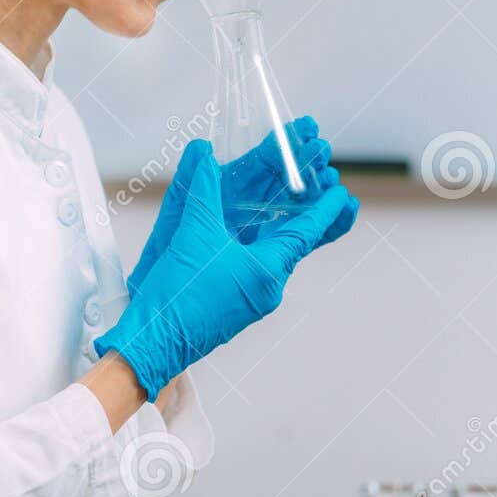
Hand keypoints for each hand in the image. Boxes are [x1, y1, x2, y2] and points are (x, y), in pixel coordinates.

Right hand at [127, 121, 356, 294]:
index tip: (344, 193)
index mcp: (269, 270)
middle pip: (296, 242)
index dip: (326, 209)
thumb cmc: (175, 295)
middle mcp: (269, 287)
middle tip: (318, 188)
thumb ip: (202, 188)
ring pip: (276, 254)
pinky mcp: (236, 305)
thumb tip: (203, 152)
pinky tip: (253, 232)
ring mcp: (254, 299)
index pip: (308, 232)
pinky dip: (261, 245)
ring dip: (282, 228)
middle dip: (306, 213)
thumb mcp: (191, 232)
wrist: (151, 344)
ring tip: (289, 203)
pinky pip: (258, 267)